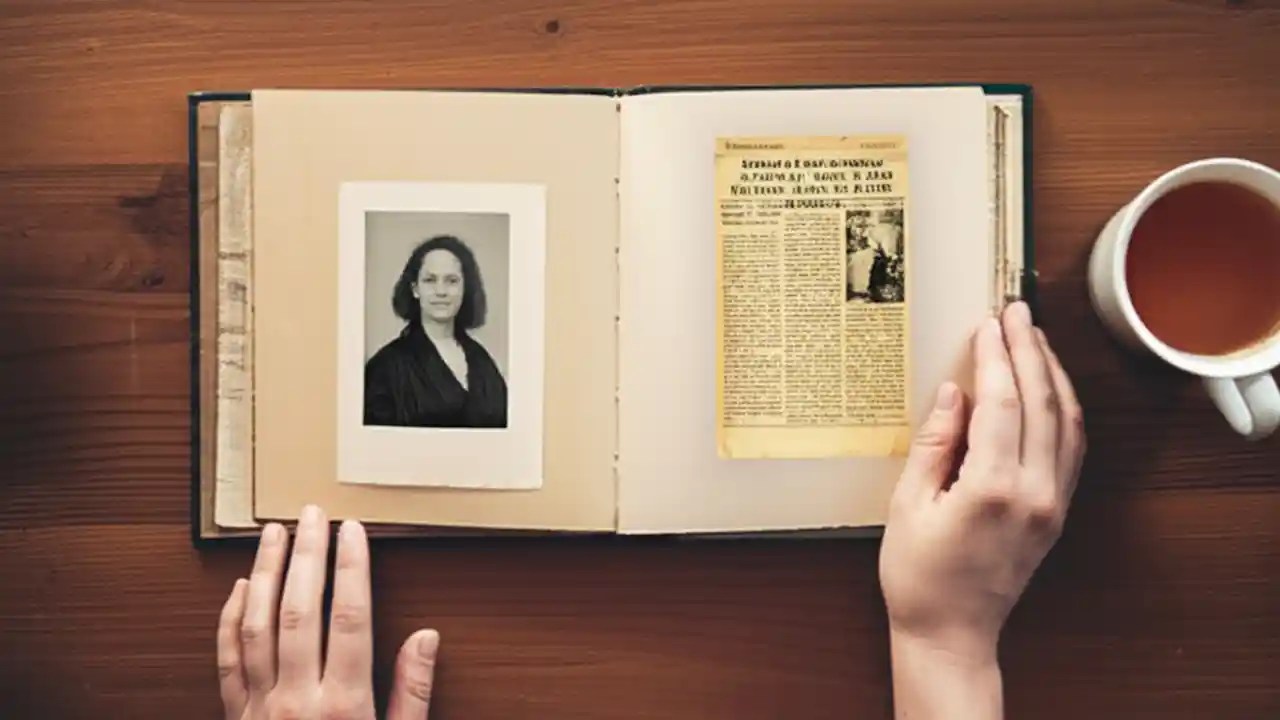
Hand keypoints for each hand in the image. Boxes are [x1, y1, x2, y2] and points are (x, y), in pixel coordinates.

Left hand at [217, 506, 440, 719]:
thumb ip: (411, 692)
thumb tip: (426, 638)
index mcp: (344, 706)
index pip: (350, 619)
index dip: (351, 568)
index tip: (353, 533)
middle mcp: (298, 701)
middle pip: (300, 612)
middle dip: (307, 556)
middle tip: (311, 516)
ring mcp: (261, 708)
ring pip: (258, 627)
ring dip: (266, 575)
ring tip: (275, 536)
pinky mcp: (237, 717)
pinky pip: (228, 661)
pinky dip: (232, 620)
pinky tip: (241, 589)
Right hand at [878, 301, 1084, 717]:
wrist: (951, 634)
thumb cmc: (918, 576)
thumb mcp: (909, 505)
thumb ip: (935, 443)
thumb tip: (955, 391)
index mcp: (992, 488)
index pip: (1002, 403)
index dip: (995, 356)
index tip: (986, 322)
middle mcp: (1033, 492)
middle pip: (1041, 403)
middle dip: (1030, 350)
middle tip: (1016, 311)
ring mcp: (1052, 504)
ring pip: (1067, 422)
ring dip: (1053, 374)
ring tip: (1035, 337)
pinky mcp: (1056, 513)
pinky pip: (1072, 449)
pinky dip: (1064, 409)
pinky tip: (1050, 388)